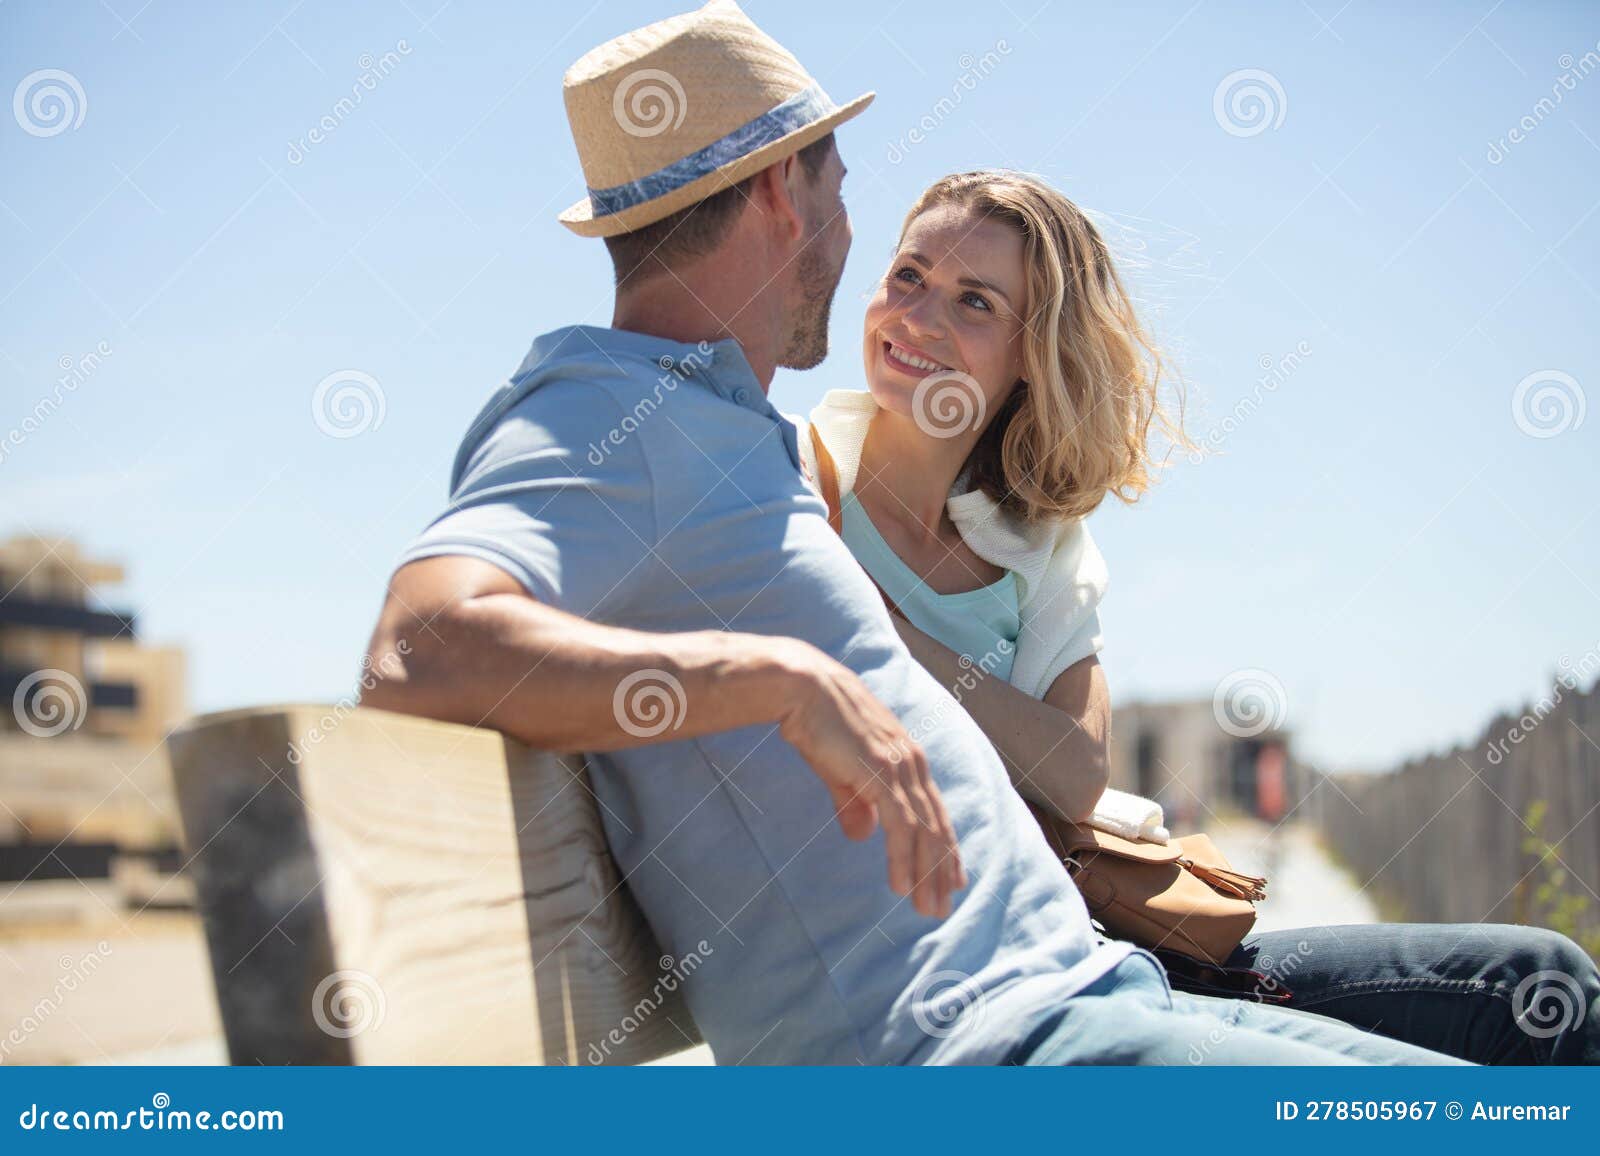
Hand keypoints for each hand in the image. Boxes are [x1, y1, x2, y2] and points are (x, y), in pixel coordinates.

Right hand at [772, 641, 966, 917]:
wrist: (804, 690)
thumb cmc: (819, 723)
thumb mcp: (840, 770)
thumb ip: (855, 803)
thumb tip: (863, 835)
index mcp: (908, 759)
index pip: (934, 811)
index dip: (944, 847)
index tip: (951, 880)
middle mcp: (913, 764)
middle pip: (936, 827)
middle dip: (940, 870)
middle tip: (941, 908)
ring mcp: (900, 769)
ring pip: (924, 832)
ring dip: (926, 874)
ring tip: (926, 909)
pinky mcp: (882, 775)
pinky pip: (901, 828)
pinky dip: (903, 860)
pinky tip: (901, 886)